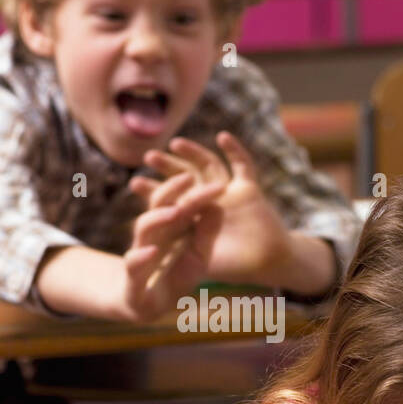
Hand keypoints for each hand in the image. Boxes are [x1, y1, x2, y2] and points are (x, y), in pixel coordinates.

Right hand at [120, 171, 222, 321]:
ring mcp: (141, 253)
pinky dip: (141, 257)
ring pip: (144, 229)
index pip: (184, 203)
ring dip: (158, 218)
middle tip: (188, 177)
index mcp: (172, 227)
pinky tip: (152, 251)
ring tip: (176, 211)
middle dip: (171, 190)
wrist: (150, 305)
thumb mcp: (199, 255)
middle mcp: (154, 235)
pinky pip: (133, 264)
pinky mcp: (132, 278)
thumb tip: (218, 206)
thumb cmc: (176, 276)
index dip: (199, 194)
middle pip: (159, 206)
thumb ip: (206, 233)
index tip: (221, 186)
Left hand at [130, 131, 291, 282]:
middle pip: (186, 176)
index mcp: (196, 216)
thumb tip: (144, 251)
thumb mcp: (196, 259)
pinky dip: (235, 150)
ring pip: (209, 166)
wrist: (267, 265)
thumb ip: (176, 250)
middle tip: (148, 157)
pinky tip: (222, 137)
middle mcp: (210, 200)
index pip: (171, 198)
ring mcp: (229, 192)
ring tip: (175, 143)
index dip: (153, 191)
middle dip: (168, 166)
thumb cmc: (233, 267)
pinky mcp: (249, 189)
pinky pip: (243, 165)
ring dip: (194, 153)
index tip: (134, 183)